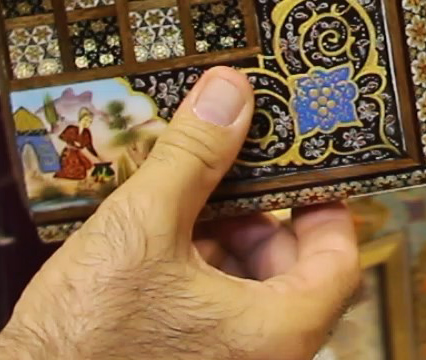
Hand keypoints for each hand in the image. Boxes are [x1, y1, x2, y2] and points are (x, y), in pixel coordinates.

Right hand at [0, 67, 360, 359]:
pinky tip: (156, 224)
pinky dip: (192, 259)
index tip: (302, 162)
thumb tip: (229, 94)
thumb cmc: (88, 338)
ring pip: (245, 285)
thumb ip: (192, 155)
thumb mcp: (144, 224)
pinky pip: (210, 304)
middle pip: (289, 267)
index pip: (337, 260)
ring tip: (184, 181)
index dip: (323, 202)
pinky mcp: (182, 359)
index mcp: (274, 333)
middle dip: (257, 208)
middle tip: (231, 158)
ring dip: (220, 230)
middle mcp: (259, 358)